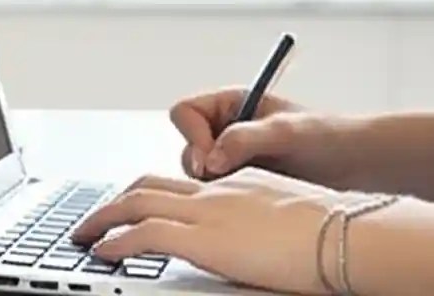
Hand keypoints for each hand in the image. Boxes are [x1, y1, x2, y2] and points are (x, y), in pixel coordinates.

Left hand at [73, 170, 350, 294]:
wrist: (349, 234)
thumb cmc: (334, 232)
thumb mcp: (290, 218)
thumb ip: (264, 224)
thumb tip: (265, 244)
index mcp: (236, 185)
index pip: (180, 182)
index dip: (149, 193)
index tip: (133, 205)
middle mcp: (214, 192)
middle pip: (146, 186)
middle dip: (115, 202)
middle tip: (95, 218)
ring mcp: (205, 212)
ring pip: (134, 202)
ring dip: (103, 218)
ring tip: (84, 235)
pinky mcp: (203, 238)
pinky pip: (143, 234)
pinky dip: (115, 240)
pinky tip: (102, 251)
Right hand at [170, 88, 354, 185]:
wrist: (362, 166)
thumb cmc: (330, 136)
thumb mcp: (286, 131)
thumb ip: (243, 139)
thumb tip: (210, 158)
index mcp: (231, 104)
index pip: (186, 113)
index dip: (192, 134)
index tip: (210, 156)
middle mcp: (227, 129)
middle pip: (188, 145)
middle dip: (202, 163)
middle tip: (225, 177)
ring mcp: (234, 158)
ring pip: (199, 173)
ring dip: (216, 183)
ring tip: (248, 186)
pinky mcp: (243, 184)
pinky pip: (217, 193)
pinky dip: (227, 198)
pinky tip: (254, 199)